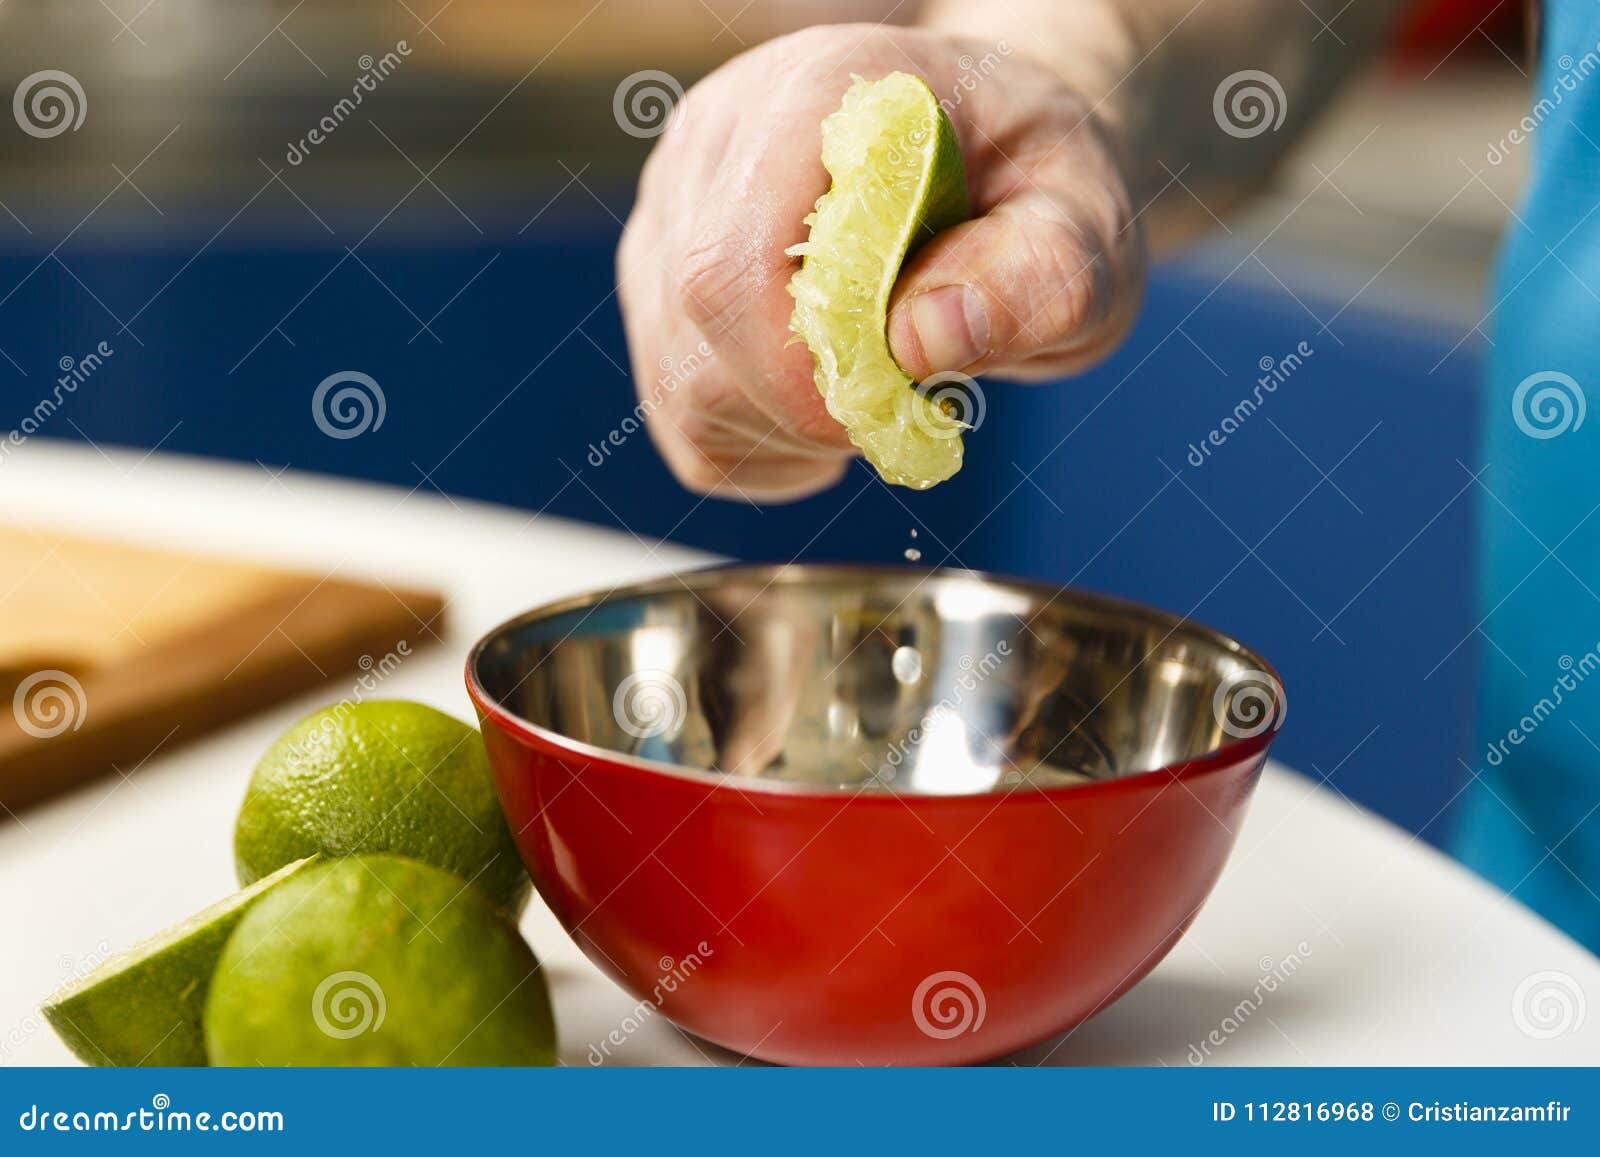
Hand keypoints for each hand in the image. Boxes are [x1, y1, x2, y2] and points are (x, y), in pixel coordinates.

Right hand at [616, 23, 1145, 501]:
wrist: (992, 159)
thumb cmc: (1033, 185)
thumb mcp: (1082, 225)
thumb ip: (1032, 276)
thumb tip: (921, 339)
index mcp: (812, 95)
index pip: (736, 263)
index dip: (796, 369)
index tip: (892, 404)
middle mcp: (715, 141)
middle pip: (695, 327)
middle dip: (802, 409)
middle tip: (906, 403)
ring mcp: (672, 213)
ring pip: (677, 383)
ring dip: (785, 433)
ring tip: (879, 389)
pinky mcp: (658, 282)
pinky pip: (680, 417)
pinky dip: (759, 447)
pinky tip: (828, 399)